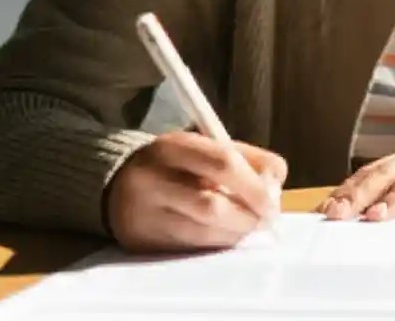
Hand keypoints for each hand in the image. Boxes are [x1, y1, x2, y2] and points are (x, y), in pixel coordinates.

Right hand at [105, 130, 287, 252]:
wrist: (117, 187)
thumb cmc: (177, 166)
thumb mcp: (206, 147)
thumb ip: (248, 159)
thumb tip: (276, 184)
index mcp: (172, 146)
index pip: (223, 162)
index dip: (255, 185)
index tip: (273, 199)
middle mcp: (154, 180)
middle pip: (214, 206)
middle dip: (249, 216)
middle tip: (267, 219)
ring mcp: (146, 216)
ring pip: (205, 233)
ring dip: (237, 233)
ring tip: (247, 226)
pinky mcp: (145, 244)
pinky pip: (194, 248)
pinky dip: (218, 243)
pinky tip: (224, 235)